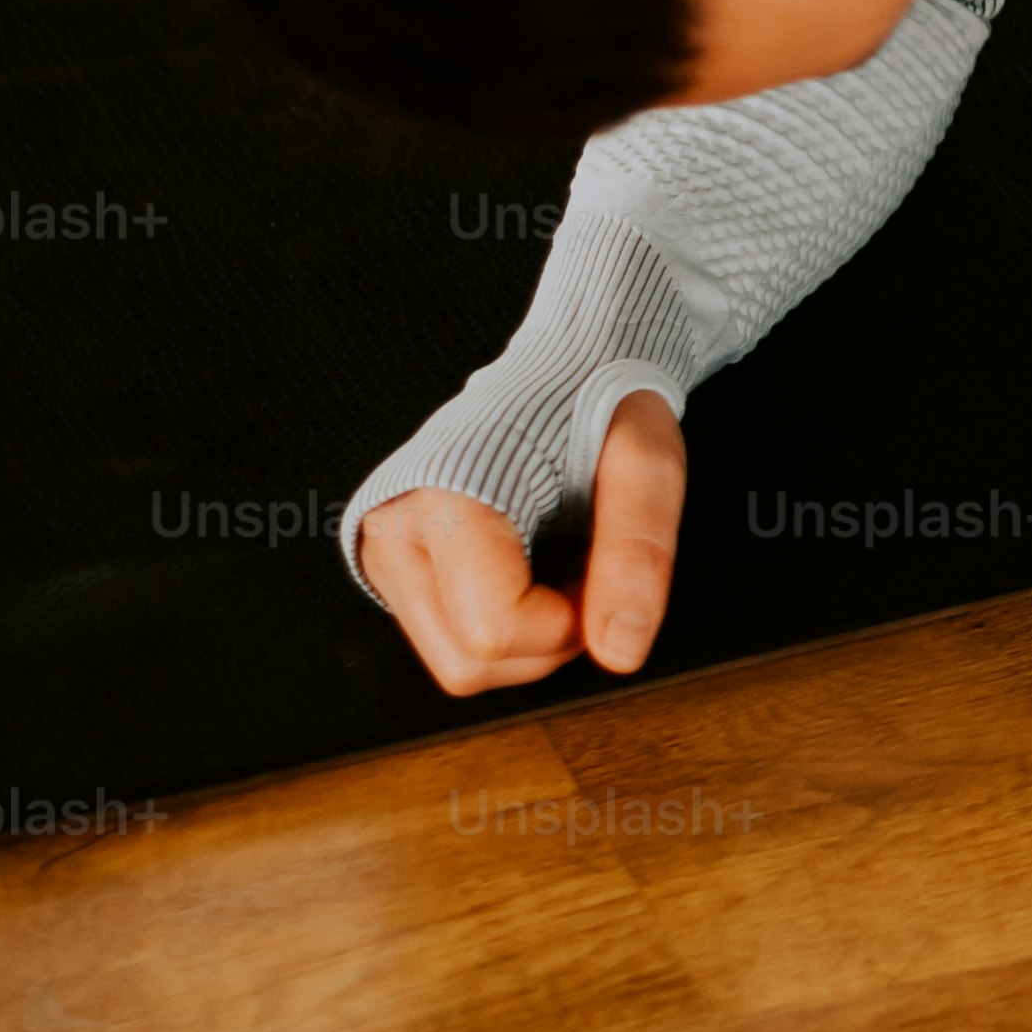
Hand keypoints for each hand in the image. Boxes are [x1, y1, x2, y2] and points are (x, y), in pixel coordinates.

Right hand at [355, 388, 685, 695]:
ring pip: (459, 665)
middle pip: (470, 664)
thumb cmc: (601, 405)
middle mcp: (396, 528)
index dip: (567, 623)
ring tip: (557, 561)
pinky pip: (451, 642)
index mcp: (448, 496)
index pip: (493, 630)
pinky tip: (529, 568)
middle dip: (549, 638)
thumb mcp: (646, 464)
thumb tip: (619, 652)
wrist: (563, 367)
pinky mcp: (393, 568)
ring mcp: (386, 552)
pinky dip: (503, 625)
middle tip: (583, 562)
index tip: (596, 565)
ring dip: (529, 637)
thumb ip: (636, 553)